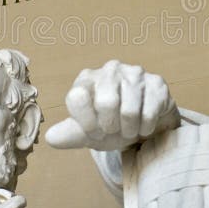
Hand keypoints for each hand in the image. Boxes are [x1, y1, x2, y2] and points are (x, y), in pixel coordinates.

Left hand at [45, 60, 179, 150]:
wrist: (144, 126)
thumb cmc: (112, 125)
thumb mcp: (88, 133)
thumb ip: (69, 135)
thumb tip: (51, 138)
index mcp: (87, 79)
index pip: (77, 98)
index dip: (86, 123)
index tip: (94, 131)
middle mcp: (110, 70)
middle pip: (106, 103)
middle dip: (110, 127)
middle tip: (114, 131)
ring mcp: (135, 73)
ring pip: (129, 110)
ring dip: (129, 130)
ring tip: (129, 129)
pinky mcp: (157, 84)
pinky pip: (149, 113)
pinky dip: (145, 128)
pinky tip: (143, 126)